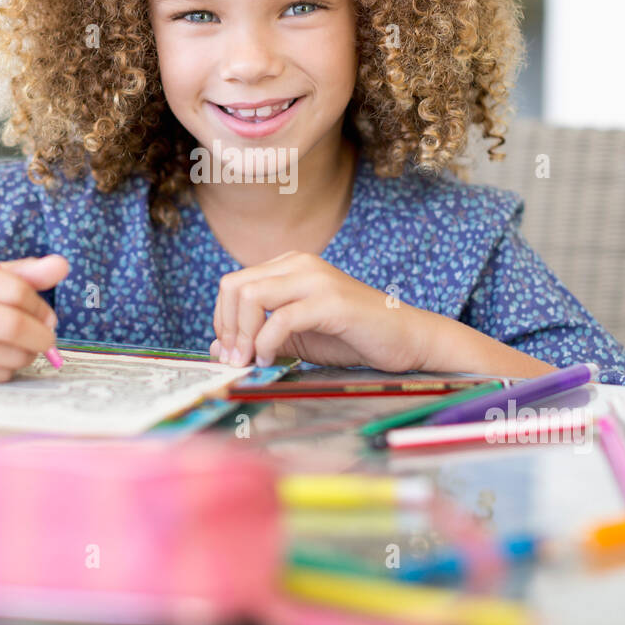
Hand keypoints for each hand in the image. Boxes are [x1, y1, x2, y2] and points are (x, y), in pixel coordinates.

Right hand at [0, 255, 68, 381]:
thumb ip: (26, 272)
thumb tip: (62, 266)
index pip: (15, 291)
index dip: (40, 306)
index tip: (47, 314)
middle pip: (12, 327)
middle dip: (42, 335)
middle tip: (47, 336)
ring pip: (9, 355)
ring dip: (28, 352)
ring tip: (23, 344)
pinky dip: (10, 367)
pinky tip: (1, 355)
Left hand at [209, 251, 428, 370]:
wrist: (406, 338)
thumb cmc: (352, 336)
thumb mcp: (296, 337)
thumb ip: (259, 338)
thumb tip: (218, 348)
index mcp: (289, 266)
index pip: (233, 284)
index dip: (222, 320)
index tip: (229, 352)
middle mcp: (299, 264)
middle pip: (234, 286)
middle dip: (226, 327)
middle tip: (234, 359)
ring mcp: (315, 280)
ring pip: (251, 296)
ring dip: (242, 335)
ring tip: (250, 361)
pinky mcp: (331, 302)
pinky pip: (281, 318)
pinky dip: (266, 343)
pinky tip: (272, 360)